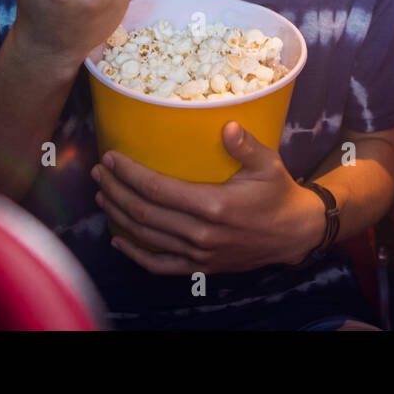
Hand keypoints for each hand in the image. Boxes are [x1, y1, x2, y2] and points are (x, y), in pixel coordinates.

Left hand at [91, 122, 325, 274]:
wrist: (294, 233)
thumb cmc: (279, 192)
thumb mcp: (268, 163)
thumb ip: (245, 145)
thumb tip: (227, 125)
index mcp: (214, 205)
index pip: (158, 189)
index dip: (129, 173)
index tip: (111, 158)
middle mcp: (201, 233)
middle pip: (144, 212)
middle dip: (116, 191)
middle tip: (99, 172)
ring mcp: (199, 254)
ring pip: (146, 236)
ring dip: (119, 216)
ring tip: (102, 196)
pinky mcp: (201, 267)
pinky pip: (159, 264)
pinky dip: (135, 254)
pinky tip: (119, 239)